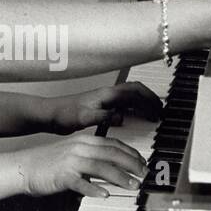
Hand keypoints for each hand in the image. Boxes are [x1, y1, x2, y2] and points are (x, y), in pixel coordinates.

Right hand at [13, 132, 147, 197]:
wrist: (22, 167)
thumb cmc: (47, 163)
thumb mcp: (72, 152)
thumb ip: (91, 156)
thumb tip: (112, 165)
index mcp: (83, 141)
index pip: (114, 144)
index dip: (131, 154)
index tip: (143, 163)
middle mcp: (79, 148)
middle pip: (112, 154)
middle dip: (132, 164)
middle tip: (144, 175)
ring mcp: (70, 161)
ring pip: (102, 167)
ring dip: (120, 177)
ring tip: (133, 185)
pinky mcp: (62, 176)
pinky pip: (81, 183)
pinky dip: (95, 189)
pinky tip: (105, 195)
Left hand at [46, 82, 162, 132]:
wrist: (50, 115)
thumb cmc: (64, 114)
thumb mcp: (84, 118)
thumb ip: (103, 117)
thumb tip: (121, 117)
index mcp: (107, 94)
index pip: (135, 91)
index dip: (149, 99)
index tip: (159, 110)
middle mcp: (108, 94)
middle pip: (136, 91)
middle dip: (150, 100)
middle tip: (160, 112)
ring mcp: (105, 100)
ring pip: (130, 97)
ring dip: (143, 104)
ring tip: (152, 116)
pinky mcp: (101, 107)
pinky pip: (123, 105)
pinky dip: (133, 110)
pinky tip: (133, 119)